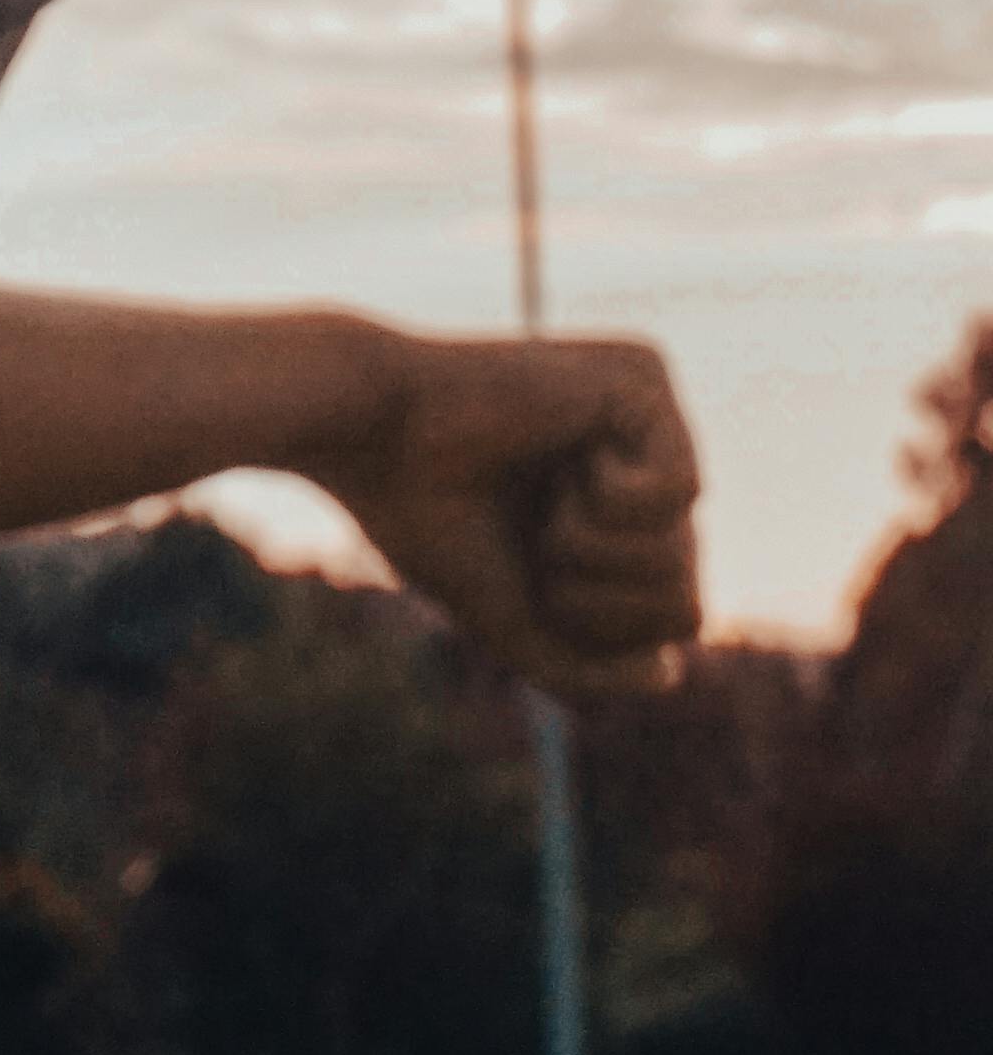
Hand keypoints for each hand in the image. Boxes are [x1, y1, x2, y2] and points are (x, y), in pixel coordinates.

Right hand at [308, 326, 701, 688]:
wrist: (368, 433)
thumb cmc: (425, 519)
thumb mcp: (508, 620)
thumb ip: (582, 666)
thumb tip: (670, 675)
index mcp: (619, 514)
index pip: (674, 615)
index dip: (601, 628)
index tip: (534, 578)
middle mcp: (646, 464)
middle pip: (687, 592)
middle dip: (598, 597)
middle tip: (534, 540)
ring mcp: (652, 417)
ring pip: (686, 549)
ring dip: (595, 548)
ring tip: (547, 494)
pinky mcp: (644, 379)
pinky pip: (684, 490)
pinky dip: (612, 503)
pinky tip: (569, 456)